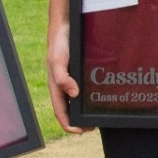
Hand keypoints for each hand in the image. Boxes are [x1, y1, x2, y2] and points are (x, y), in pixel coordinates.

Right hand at [44, 19, 90, 135]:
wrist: (66, 26)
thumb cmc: (59, 44)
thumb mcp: (58, 60)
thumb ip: (62, 78)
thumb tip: (73, 95)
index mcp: (56, 87)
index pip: (60, 111)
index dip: (69, 124)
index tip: (81, 131)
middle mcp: (64, 86)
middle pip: (70, 109)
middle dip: (80, 120)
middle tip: (94, 126)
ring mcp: (72, 80)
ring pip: (78, 101)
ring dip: (86, 110)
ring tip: (98, 116)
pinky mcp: (79, 73)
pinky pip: (85, 88)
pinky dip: (91, 96)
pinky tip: (101, 97)